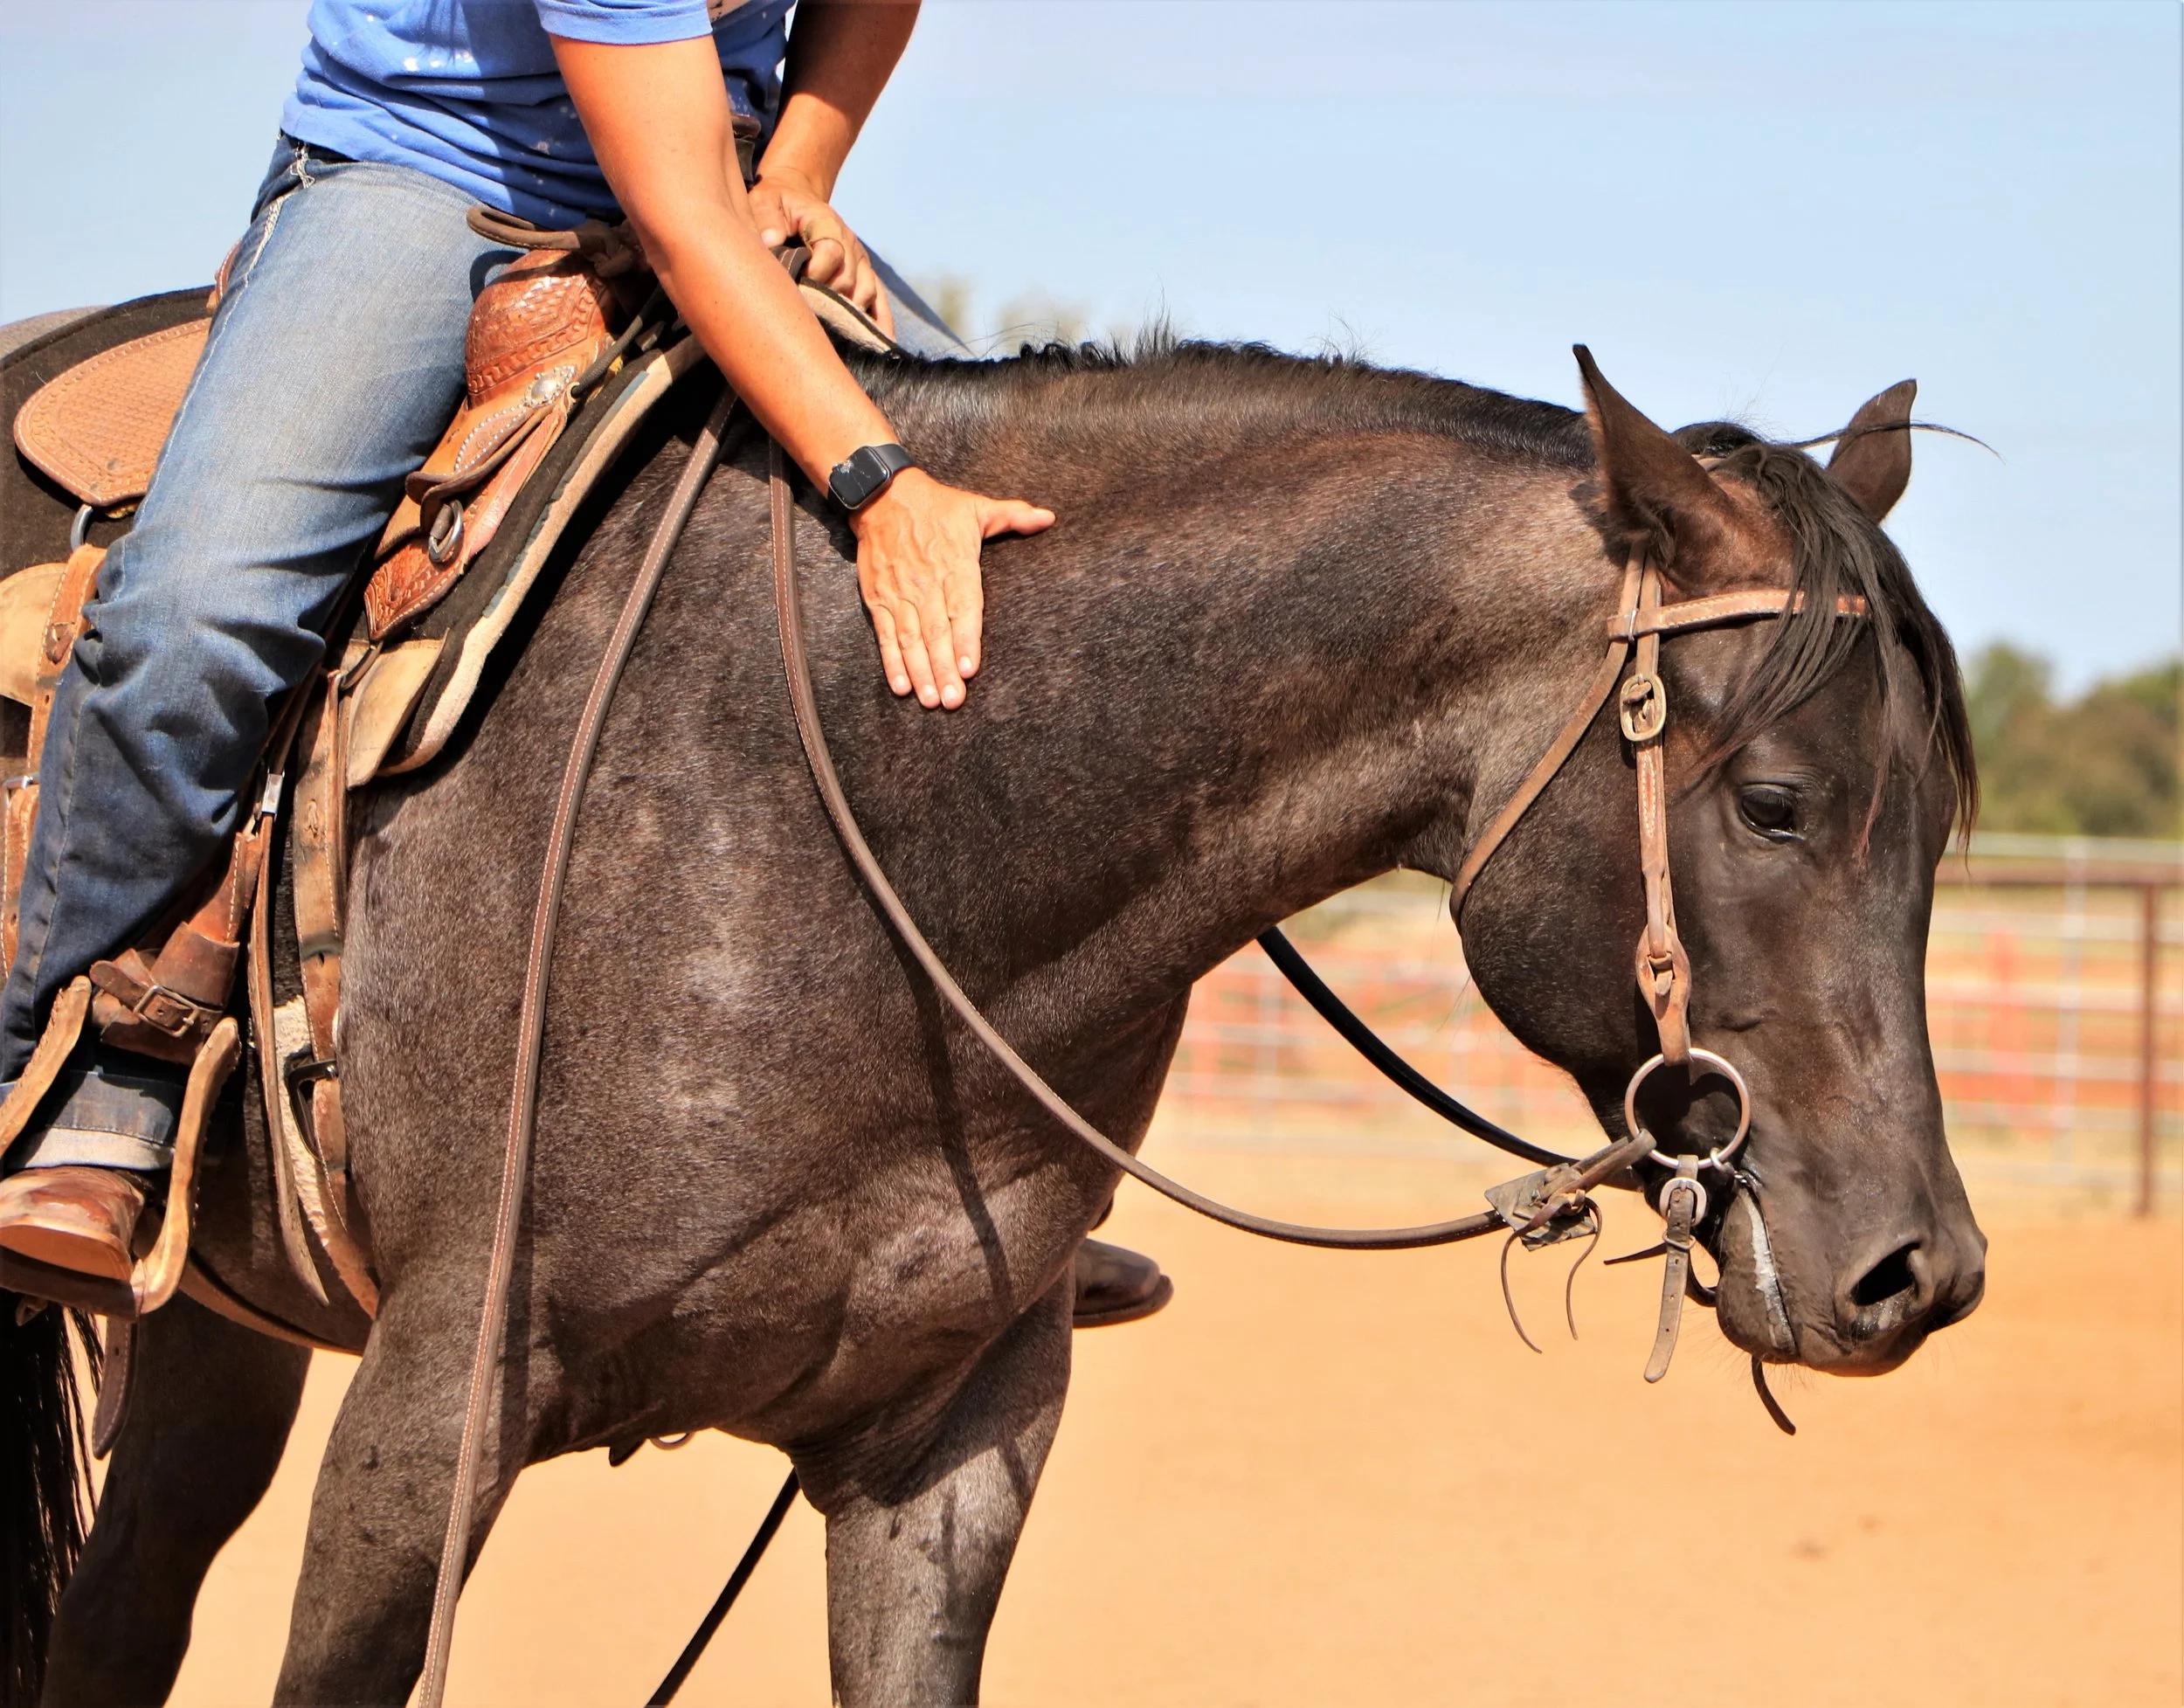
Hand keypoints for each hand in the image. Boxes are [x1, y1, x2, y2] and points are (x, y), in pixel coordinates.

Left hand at [748, 172, 896, 336]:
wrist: (796, 199)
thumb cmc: (777, 204)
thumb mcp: (765, 201)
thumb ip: (766, 219)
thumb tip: (770, 242)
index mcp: (827, 222)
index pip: (832, 251)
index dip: (816, 273)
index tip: (797, 285)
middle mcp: (849, 243)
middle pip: (849, 279)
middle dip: (828, 299)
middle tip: (806, 315)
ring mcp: (860, 261)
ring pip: (865, 294)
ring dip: (848, 314)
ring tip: (830, 333)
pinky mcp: (866, 277)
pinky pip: (880, 302)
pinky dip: (881, 324)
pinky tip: (881, 344)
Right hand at [850, 468, 1054, 708]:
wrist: (882, 496)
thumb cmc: (936, 506)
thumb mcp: (976, 507)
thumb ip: (1013, 516)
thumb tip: (1047, 518)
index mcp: (954, 564)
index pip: (962, 608)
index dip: (965, 640)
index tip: (969, 669)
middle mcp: (926, 583)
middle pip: (936, 632)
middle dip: (944, 668)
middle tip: (953, 700)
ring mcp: (900, 593)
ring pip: (911, 639)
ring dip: (920, 671)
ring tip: (931, 700)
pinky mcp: (878, 599)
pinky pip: (886, 635)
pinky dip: (892, 662)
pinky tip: (901, 686)